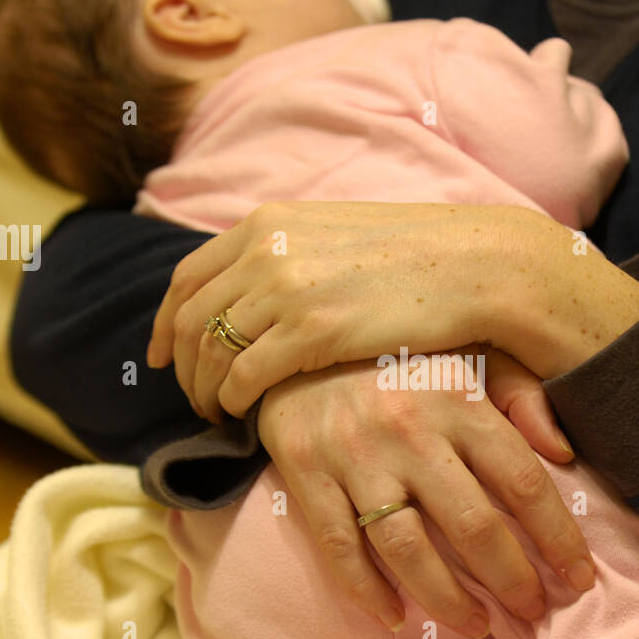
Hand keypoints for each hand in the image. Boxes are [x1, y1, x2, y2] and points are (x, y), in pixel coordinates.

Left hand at [146, 201, 638, 419]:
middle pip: (190, 320)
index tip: (164, 355)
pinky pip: (244, 378)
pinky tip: (245, 416)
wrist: (474, 265)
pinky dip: (233, 402)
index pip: (187, 278)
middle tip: (192, 397)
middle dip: (182, 366)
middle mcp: (265, 250)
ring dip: (205, 391)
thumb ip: (288, 253)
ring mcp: (285, 290)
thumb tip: (258, 286)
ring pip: (211, 354)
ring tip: (218, 414)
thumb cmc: (416, 258)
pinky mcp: (310, 331)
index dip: (166, 323)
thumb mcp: (336, 234)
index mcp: (268, 223)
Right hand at [256, 350, 593, 636]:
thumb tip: (563, 454)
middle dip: (512, 580)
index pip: (523, 481)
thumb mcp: (470, 352)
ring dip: (446, 599)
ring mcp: (355, 454)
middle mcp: (410, 429)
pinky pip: (340, 548)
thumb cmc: (400, 354)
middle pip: (472, 525)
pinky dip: (366, 592)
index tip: (579, 577)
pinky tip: (394, 618)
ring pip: (406, 548)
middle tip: (532, 613)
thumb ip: (521, 395)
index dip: (558, 538)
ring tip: (475, 625)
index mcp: (459, 397)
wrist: (299, 336)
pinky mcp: (306, 472)